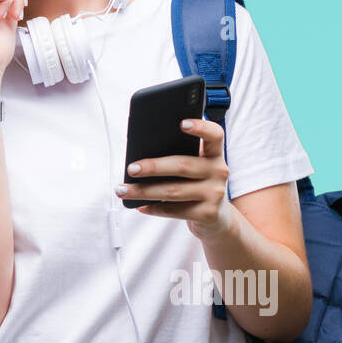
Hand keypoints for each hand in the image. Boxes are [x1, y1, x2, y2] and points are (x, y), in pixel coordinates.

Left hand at [116, 118, 237, 242]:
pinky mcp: (208, 214)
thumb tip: (139, 157)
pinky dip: (154, 208)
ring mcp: (215, 194)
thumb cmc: (197, 185)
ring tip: (122, 190)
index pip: (215, 134)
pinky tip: (139, 205)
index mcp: (215, 154)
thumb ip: (179, 156)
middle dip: (153, 167)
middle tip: (131, 169)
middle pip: (182, 165)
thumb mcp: (195, 168)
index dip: (201, 127)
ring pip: (173, 191)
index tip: (181, 123)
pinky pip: (174, 210)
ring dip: (143, 191)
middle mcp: (219, 171)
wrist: (217, 219)